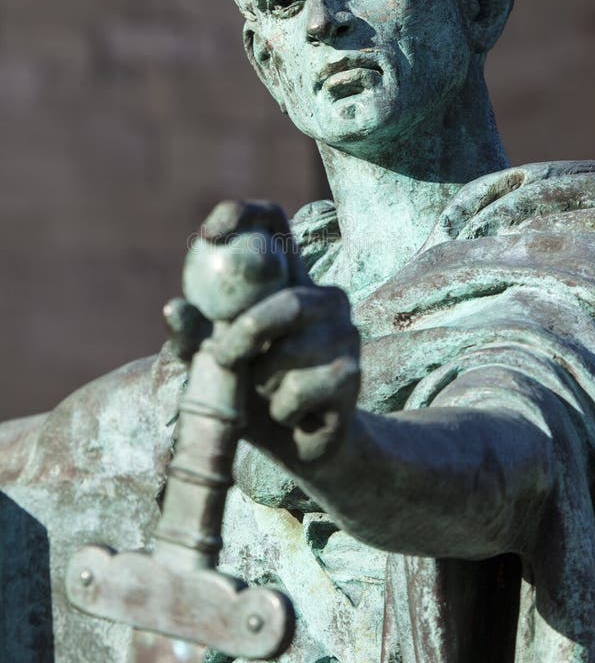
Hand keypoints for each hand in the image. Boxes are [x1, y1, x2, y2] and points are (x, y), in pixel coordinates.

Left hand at [201, 203, 359, 464]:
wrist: (302, 447)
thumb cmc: (254, 394)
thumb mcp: (217, 365)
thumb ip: (195, 338)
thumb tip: (174, 308)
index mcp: (288, 280)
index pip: (273, 222)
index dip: (242, 215)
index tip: (208, 236)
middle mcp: (323, 297)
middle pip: (288, 300)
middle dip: (248, 334)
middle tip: (224, 359)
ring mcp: (345, 332)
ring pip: (292, 351)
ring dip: (262, 383)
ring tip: (268, 397)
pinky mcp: (353, 372)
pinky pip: (301, 389)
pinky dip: (280, 410)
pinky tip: (293, 416)